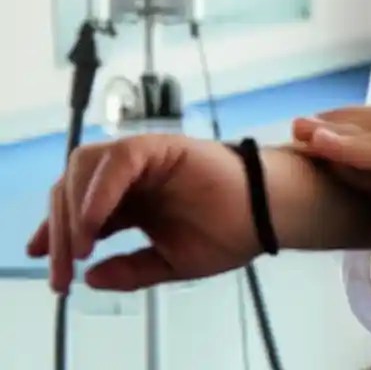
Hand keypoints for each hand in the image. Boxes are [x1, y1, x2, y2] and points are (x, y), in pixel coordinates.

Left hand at [28, 134, 260, 293]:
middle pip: (70, 188)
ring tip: (79, 246)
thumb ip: (131, 270)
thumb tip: (90, 278)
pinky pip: (117, 160)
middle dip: (59, 231)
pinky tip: (95, 223)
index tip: (44, 260)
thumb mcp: (172, 263)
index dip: (55, 232)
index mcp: (132, 201)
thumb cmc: (233, 232)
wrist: (271, 215)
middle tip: (62, 270)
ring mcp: (144, 158)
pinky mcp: (160, 146)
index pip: (78, 209)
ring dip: (73, 208)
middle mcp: (132, 176)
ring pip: (83, 167)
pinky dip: (99, 190)